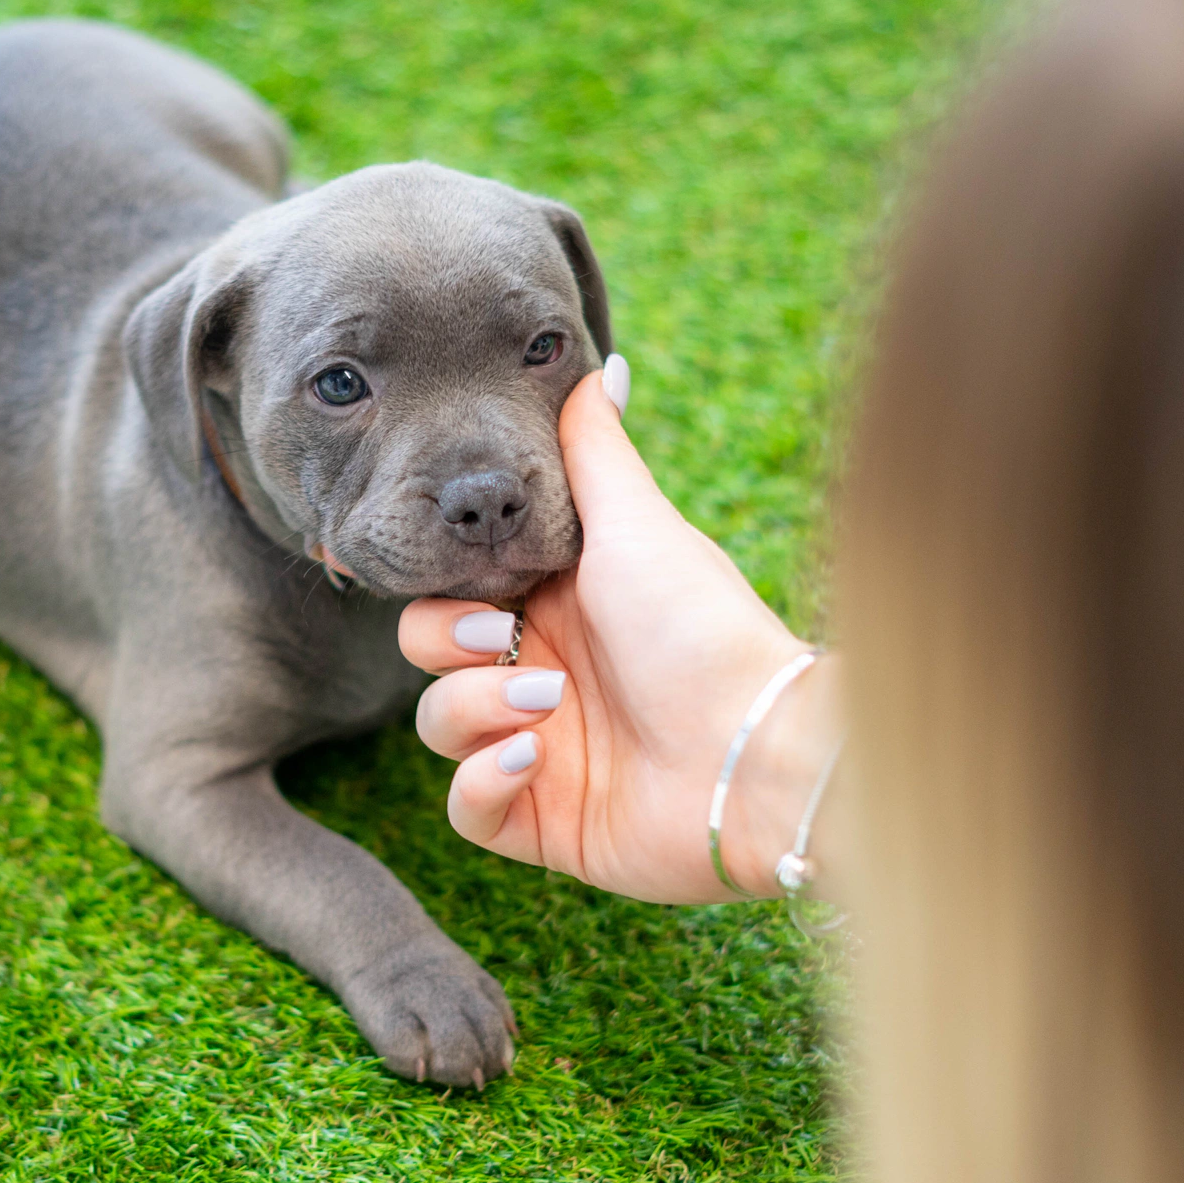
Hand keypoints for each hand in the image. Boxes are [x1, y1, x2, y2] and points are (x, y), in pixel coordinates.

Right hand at [400, 358, 830, 904]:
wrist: (757, 753)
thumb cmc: (705, 631)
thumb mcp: (637, 526)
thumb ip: (595, 450)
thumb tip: (596, 361)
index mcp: (556, 599)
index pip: (451, 580)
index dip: (434, 575)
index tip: (443, 560)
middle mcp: (540, 668)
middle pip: (426, 649)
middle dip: (443, 639)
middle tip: (500, 636)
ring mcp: (538, 746)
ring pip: (439, 727)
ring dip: (473, 710)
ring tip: (547, 706)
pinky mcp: (542, 821)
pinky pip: (468, 808)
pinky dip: (484, 782)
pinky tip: (534, 761)